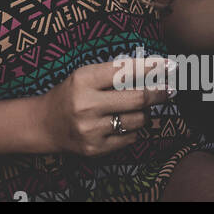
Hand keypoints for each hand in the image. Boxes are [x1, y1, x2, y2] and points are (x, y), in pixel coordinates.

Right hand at [35, 60, 171, 156]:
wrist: (44, 124)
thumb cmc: (70, 94)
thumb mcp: (84, 76)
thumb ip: (114, 73)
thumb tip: (153, 71)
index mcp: (83, 79)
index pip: (125, 72)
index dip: (151, 68)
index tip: (169, 65)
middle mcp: (86, 104)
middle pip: (138, 98)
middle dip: (159, 92)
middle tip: (170, 89)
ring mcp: (91, 129)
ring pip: (138, 120)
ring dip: (145, 113)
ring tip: (137, 108)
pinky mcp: (95, 148)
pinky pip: (130, 138)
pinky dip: (133, 129)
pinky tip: (122, 123)